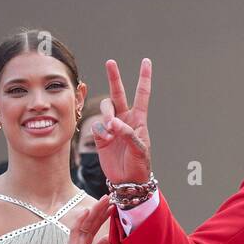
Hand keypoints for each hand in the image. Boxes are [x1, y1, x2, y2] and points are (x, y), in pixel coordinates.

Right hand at [42, 194, 111, 243]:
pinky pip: (75, 231)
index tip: (114, 206)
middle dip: (101, 208)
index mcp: (84, 241)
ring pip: (85, 222)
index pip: (95, 225)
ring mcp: (74, 242)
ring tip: (104, 200)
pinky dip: (80, 221)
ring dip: (94, 210)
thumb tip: (109, 238)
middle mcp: (79, 239)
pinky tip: (87, 211)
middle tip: (111, 196)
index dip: (104, 215)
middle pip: (91, 220)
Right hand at [94, 58, 152, 185]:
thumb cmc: (139, 166)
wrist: (127, 181)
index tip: (146, 62)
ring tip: (110, 129)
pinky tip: (106, 138)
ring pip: (105, 108)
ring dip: (107, 115)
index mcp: (138, 120)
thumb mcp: (140, 150)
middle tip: (110, 62)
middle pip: (118, 93)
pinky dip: (100, 130)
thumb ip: (128, 134)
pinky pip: (97, 125)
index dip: (144, 78)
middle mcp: (124, 119)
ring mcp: (111, 127)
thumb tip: (113, 123)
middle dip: (114, 77)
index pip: (141, 94)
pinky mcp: (100, 136)